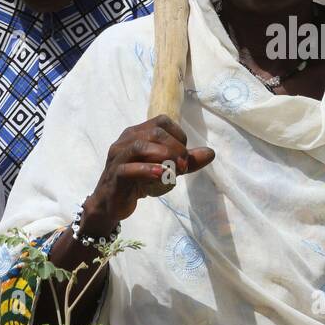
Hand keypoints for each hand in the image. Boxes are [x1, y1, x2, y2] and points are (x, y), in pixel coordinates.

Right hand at [77, 114, 214, 238]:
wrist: (112, 203)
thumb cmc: (139, 181)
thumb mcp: (167, 169)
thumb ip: (186, 161)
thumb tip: (211, 153)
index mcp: (138, 133)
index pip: (161, 121)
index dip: (178, 134)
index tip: (184, 154)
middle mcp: (126, 140)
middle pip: (154, 132)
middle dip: (175, 148)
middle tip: (184, 166)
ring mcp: (118, 157)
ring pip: (140, 146)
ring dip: (163, 156)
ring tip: (176, 171)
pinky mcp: (114, 175)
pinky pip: (129, 168)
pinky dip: (148, 170)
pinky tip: (162, 175)